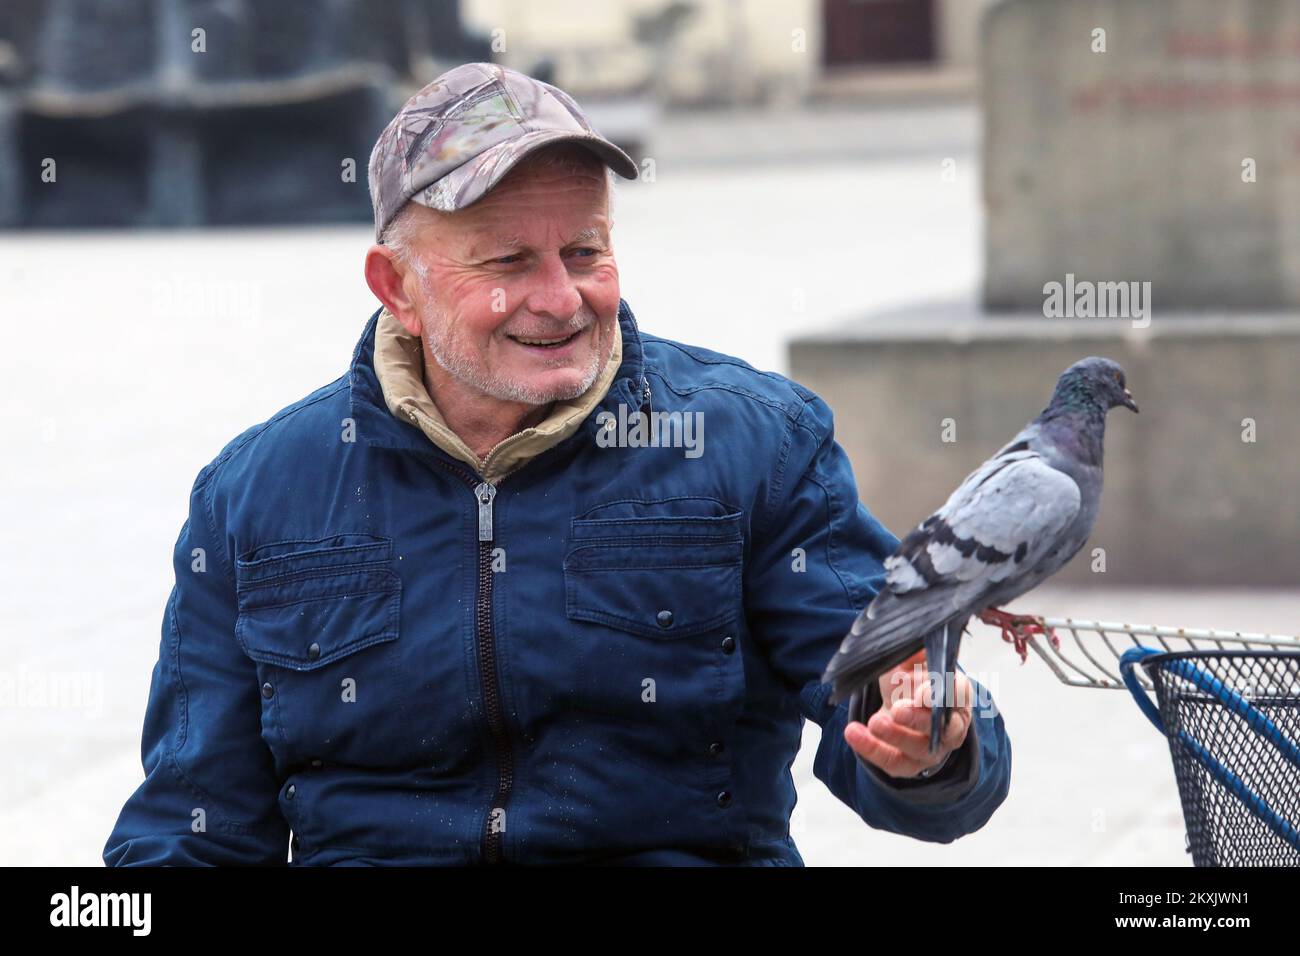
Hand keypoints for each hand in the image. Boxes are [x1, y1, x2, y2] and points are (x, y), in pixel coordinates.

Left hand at [844, 649, 970, 778]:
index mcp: (957, 695)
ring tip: (875, 722)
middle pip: (944, 730)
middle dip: (919, 719)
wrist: (900, 706)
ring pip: (919, 749)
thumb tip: (913, 639)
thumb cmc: (912, 681)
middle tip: (898, 708)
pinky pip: (893, 762)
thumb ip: (914, 653)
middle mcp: (950, 727)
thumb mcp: (912, 661)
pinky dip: (871, 749)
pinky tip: (854, 733)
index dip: (943, 694)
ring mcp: (931, 750)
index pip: (958, 695)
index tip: (923, 691)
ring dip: (896, 737)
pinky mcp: (908, 764)